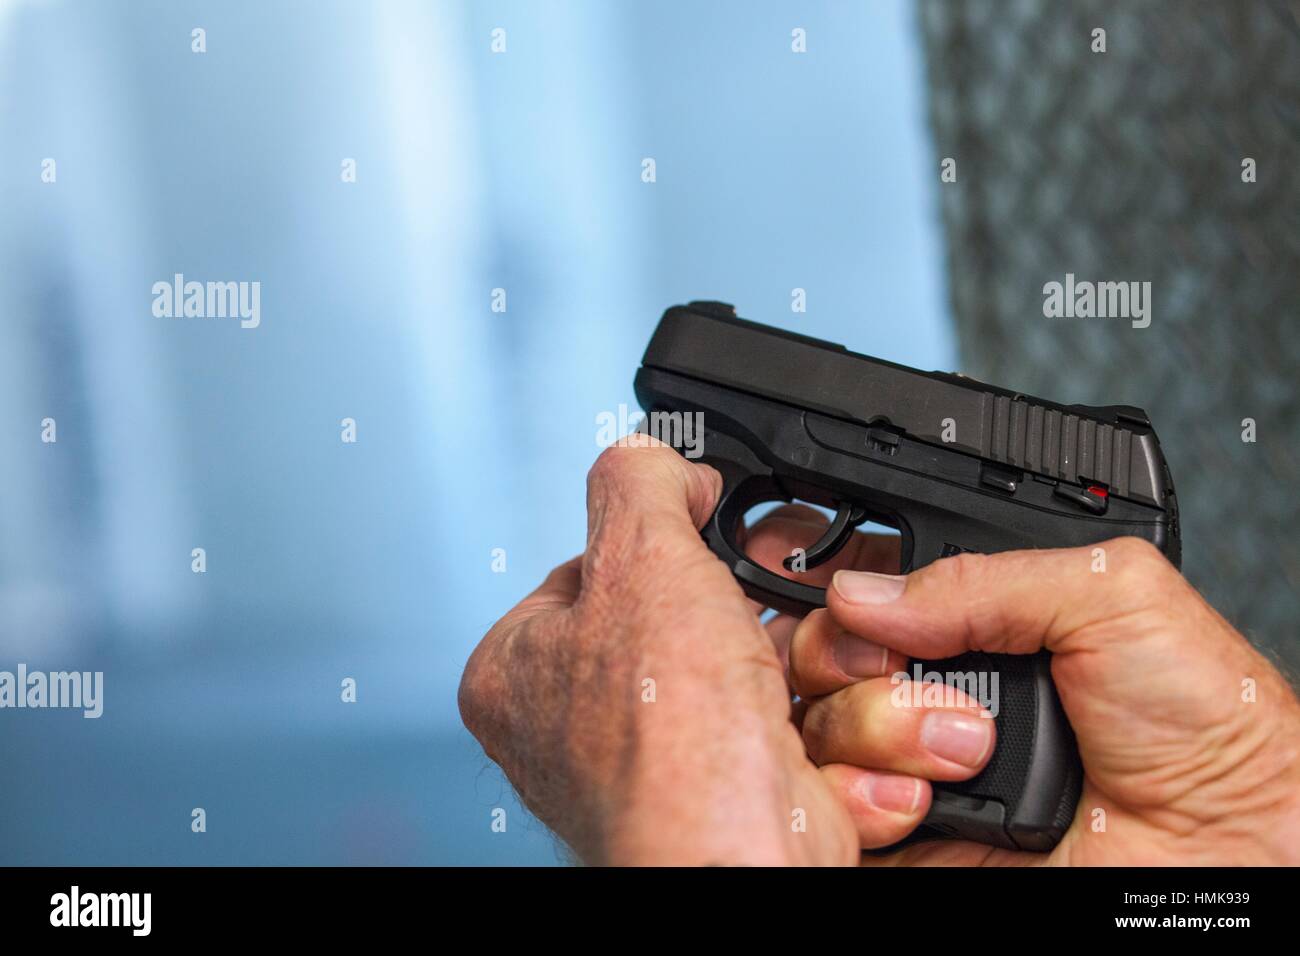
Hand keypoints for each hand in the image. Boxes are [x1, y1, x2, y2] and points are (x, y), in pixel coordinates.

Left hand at [458, 437, 860, 864]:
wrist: (738, 858)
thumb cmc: (665, 742)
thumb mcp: (643, 557)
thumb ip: (639, 482)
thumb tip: (656, 458)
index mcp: (521, 672)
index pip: (592, 569)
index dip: (663, 538)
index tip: (714, 521)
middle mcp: (575, 729)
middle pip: (679, 618)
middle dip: (750, 595)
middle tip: (787, 573)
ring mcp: (654, 771)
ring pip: (744, 673)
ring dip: (799, 654)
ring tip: (824, 644)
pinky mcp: (726, 801)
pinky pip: (786, 732)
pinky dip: (823, 718)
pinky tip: (832, 709)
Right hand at [769, 524, 1299, 864]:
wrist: (1222, 843)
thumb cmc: (1200, 721)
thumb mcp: (1108, 594)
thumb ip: (980, 576)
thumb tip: (863, 590)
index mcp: (976, 627)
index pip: (865, 600)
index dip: (845, 604)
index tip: (865, 619)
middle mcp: (935, 690)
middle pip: (825, 660)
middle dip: (860, 667)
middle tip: (933, 685)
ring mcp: (915, 765)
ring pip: (819, 731)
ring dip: (876, 734)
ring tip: (965, 755)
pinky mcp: (908, 834)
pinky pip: (836, 809)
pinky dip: (860, 800)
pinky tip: (923, 802)